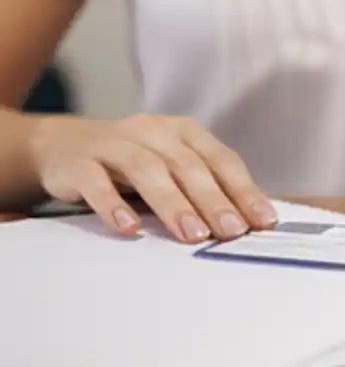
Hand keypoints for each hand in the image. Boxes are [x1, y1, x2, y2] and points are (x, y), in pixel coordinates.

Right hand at [25, 114, 275, 242]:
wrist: (61, 145)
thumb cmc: (130, 164)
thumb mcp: (170, 166)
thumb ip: (202, 187)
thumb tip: (247, 224)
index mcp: (183, 132)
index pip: (221, 160)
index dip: (243, 190)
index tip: (263, 221)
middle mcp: (152, 131)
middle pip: (188, 165)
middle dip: (213, 200)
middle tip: (231, 231)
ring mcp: (113, 144)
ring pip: (147, 170)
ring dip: (173, 204)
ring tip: (192, 235)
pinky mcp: (79, 162)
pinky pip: (96, 182)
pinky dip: (114, 205)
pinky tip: (129, 228)